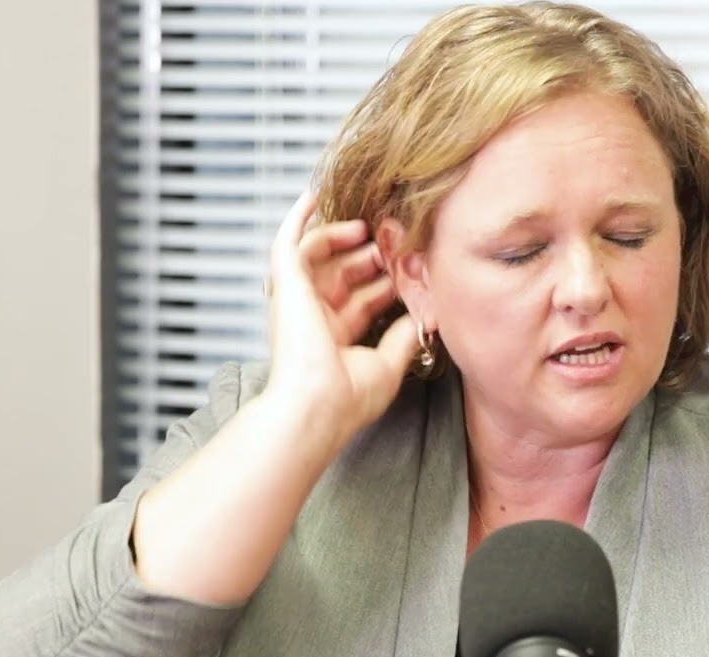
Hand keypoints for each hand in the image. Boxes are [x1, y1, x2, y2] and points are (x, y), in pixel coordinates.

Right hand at [262, 191, 418, 440]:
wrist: (317, 406)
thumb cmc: (347, 399)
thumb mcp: (388, 365)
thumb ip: (402, 337)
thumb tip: (422, 315)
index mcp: (335, 341)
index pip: (360, 303)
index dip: (384, 285)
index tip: (410, 270)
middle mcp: (313, 320)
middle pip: (341, 277)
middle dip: (367, 259)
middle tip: (393, 245)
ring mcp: (298, 303)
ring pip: (317, 258)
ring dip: (341, 239)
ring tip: (367, 228)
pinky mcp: (286, 288)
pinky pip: (286, 244)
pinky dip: (297, 220)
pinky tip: (311, 197)